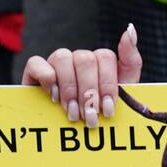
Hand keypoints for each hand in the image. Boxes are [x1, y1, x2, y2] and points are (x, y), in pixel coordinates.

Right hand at [21, 24, 142, 126]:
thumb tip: (130, 29)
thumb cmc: (99, 117)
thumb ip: (130, 61)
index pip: (105, 57)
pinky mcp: (35, 72)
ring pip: (62, 57)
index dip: (108, 84)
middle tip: (90, 118)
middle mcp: (80, 61)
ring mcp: (57, 65)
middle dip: (89, 92)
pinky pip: (36, 62)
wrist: (73, 137)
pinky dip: (46, 78)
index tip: (108, 110)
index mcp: (101, 65)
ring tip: (73, 113)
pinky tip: (54, 97)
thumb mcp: (124, 94)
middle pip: (85, 59)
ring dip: (70, 88)